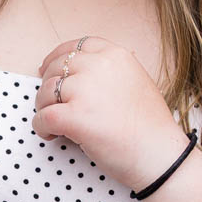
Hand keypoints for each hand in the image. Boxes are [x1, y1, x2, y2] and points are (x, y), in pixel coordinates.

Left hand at [32, 37, 193, 192]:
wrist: (160, 155)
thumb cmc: (150, 127)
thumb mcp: (137, 81)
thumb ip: (112, 71)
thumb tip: (80, 71)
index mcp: (115, 55)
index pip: (76, 46)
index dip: (56, 58)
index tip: (47, 69)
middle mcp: (98, 66)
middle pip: (56, 67)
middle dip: (49, 86)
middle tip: (51, 104)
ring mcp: (84, 90)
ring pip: (45, 91)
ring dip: (44, 107)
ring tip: (56, 123)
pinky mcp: (74, 116)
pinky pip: (42, 116)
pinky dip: (41, 127)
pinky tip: (52, 134)